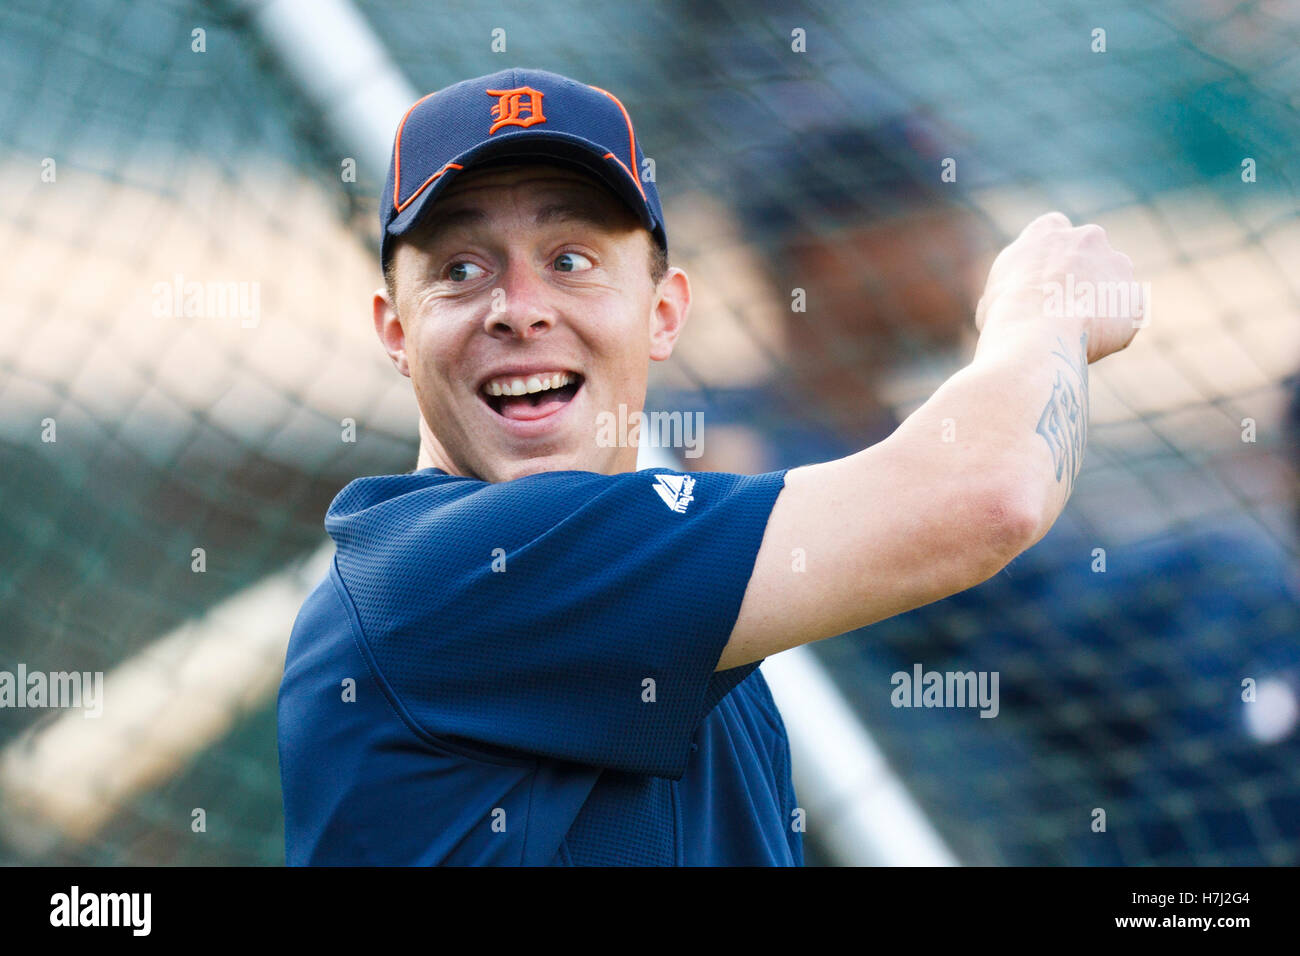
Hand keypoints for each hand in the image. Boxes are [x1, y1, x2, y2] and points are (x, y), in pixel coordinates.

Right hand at [975, 212, 1141, 362]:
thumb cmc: (1006, 317)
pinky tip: (1092, 344)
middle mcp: (1087, 237)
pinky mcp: (1135, 296)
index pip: (1055, 228)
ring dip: (1102, 300)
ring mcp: (1117, 264)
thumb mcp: (993, 295)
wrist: (1036, 336)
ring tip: (1077, 332)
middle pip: (1091, 251)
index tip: (1047, 277)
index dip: (1053, 255)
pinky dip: (1116, 327)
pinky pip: (1128, 312)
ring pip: (1114, 281)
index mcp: (1047, 231)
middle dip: (1083, 275)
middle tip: (1064, 308)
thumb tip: (1014, 302)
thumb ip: (1013, 287)